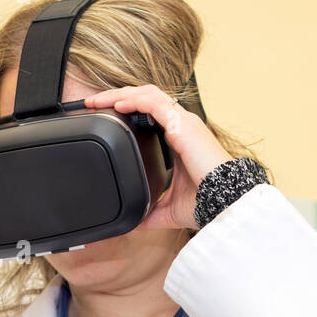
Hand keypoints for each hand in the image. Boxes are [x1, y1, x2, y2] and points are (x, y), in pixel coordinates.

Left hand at [85, 84, 232, 231]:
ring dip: (120, 94)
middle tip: (92, 103)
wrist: (223, 202)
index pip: (150, 114)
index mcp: (179, 139)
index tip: (104, 116)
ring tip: (98, 100)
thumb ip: (150, 211)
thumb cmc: (206, 203)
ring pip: (147, 95)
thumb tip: (134, 222)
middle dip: (117, 96)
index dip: (127, 110)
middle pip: (145, 99)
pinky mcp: (181, 124)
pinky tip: (116, 104)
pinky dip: (133, 100)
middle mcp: (181, 126)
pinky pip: (153, 102)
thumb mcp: (169, 209)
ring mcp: (182, 122)